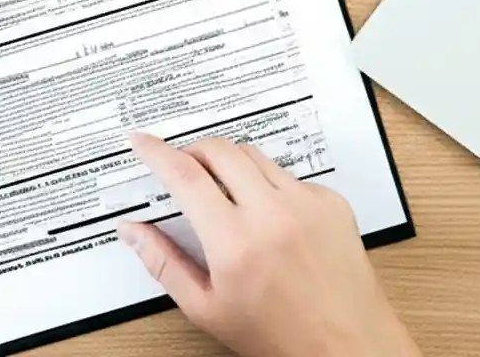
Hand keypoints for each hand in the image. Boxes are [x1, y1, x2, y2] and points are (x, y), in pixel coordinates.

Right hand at [119, 134, 419, 356]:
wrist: (346, 345)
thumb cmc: (281, 336)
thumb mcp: (207, 308)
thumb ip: (164, 264)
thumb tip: (133, 231)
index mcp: (235, 242)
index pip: (184, 176)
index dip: (156, 152)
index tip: (143, 142)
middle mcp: (272, 214)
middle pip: (219, 150)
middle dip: (192, 151)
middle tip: (182, 168)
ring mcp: (306, 204)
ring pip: (254, 155)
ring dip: (230, 164)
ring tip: (225, 195)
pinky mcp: (331, 202)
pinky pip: (289, 175)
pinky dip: (269, 184)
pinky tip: (268, 216)